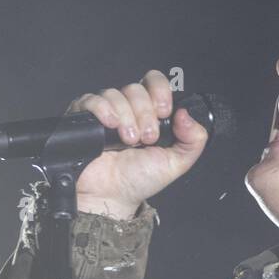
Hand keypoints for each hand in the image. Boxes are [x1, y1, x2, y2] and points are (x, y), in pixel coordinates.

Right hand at [68, 69, 209, 217]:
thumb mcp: (177, 162)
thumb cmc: (139, 180)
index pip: (154, 82)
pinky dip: (103, 109)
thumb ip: (194, 140)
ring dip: (126, 117)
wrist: (112, 196)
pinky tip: (110, 126)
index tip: (163, 113)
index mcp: (149, 113)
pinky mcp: (84, 117)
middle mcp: (127, 109)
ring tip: (128, 141)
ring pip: (115, 94)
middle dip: (144, 114)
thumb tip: (187, 113)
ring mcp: (105, 112)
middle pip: (135, 88)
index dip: (160, 92)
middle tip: (145, 139)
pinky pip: (91, 99)